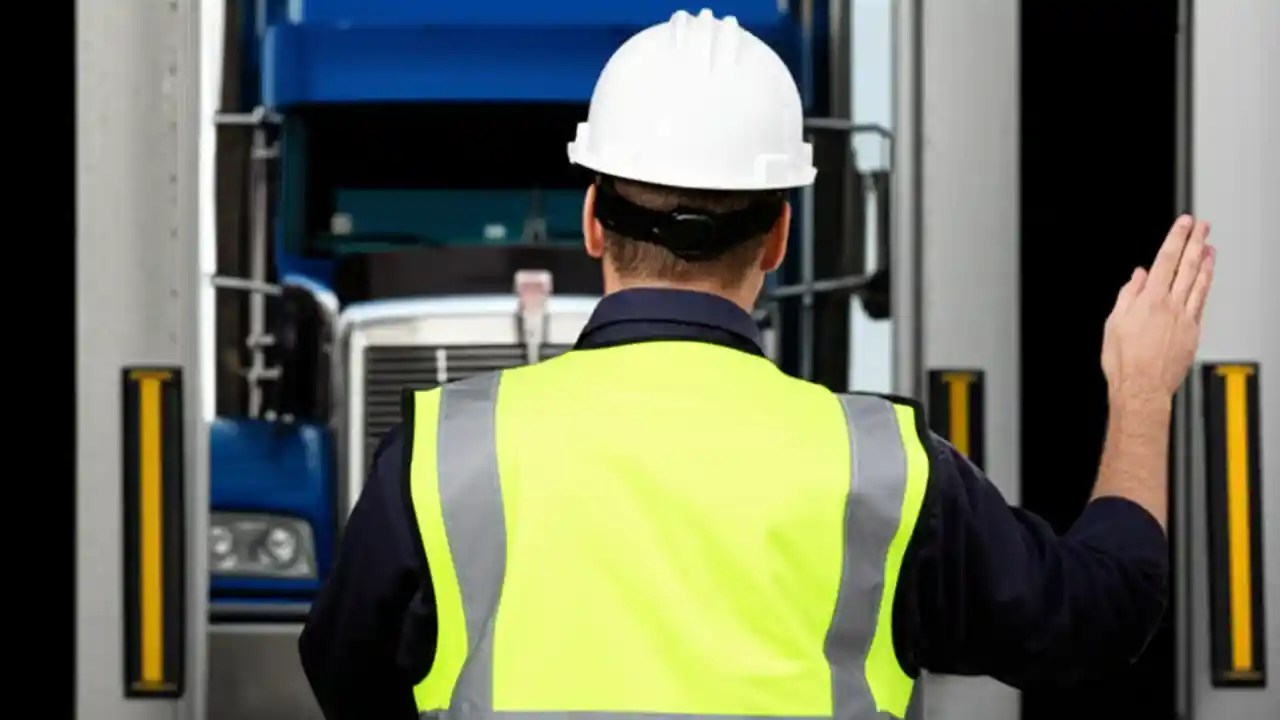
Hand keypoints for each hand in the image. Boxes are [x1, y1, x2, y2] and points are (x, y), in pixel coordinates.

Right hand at [1101, 215, 1215, 400]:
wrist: (1142, 388)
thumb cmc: (1123, 361)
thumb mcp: (1113, 324)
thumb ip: (1127, 296)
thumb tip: (1138, 276)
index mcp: (1148, 301)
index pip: (1165, 260)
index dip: (1176, 238)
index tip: (1184, 223)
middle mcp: (1170, 306)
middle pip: (1187, 266)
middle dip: (1196, 242)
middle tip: (1203, 226)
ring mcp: (1185, 319)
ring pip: (1199, 283)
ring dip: (1206, 262)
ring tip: (1210, 247)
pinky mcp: (1193, 333)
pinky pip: (1201, 302)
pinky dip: (1206, 285)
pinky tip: (1208, 278)